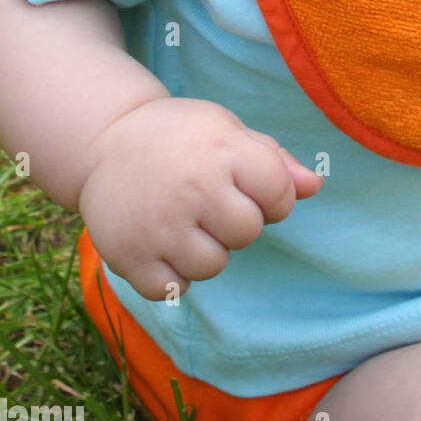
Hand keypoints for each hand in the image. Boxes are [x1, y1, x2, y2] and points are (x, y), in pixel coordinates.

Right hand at [77, 97, 322, 300]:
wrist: (104, 142)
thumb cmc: (181, 136)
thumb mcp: (227, 131)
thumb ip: (275, 161)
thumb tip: (316, 186)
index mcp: (223, 150)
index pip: (279, 193)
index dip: (273, 196)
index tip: (250, 186)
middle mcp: (193, 187)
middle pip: (247, 233)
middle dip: (238, 224)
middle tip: (211, 205)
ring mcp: (158, 224)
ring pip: (213, 266)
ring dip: (206, 251)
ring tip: (186, 223)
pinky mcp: (129, 256)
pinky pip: (172, 289)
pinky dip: (172, 275)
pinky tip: (163, 244)